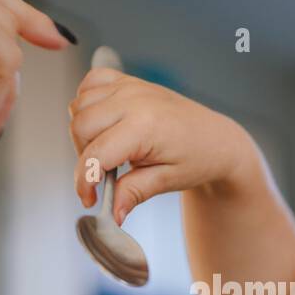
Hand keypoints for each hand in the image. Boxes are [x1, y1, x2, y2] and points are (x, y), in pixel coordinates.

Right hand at [68, 69, 249, 222]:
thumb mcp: (167, 180)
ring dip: (83, 132)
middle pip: (80, 127)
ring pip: (79, 106)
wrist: (215, 139)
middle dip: (84, 157)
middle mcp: (134, 99)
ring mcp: (130, 87)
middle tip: (103, 175)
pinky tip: (101, 123)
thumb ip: (134, 192)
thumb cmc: (197, 158)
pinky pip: (90, 83)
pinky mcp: (128, 81)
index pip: (96, 154)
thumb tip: (112, 213)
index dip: (85, 181)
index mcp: (145, 125)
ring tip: (106, 151)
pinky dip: (86, 102)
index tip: (89, 199)